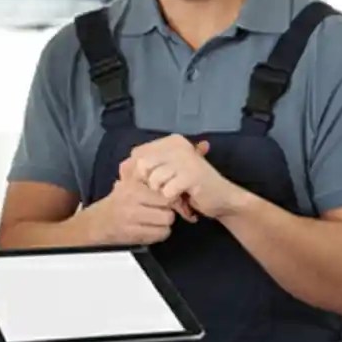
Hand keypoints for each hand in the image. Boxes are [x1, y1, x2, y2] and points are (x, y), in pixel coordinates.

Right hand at [84, 173, 177, 244]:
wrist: (93, 224)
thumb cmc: (115, 204)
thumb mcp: (128, 184)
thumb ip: (147, 181)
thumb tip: (173, 182)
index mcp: (133, 187)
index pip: (165, 193)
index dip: (171, 198)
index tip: (170, 200)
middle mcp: (132, 201)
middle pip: (168, 209)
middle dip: (169, 212)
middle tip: (162, 211)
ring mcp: (132, 219)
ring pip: (166, 223)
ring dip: (164, 224)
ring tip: (156, 220)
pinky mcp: (132, 235)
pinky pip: (158, 235)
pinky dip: (158, 234)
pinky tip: (150, 229)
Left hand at [124, 134, 245, 219]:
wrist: (221, 198)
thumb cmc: (190, 187)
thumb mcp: (166, 174)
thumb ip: (145, 169)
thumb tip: (119, 169)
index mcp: (170, 141)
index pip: (137, 154)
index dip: (135, 173)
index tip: (145, 186)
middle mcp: (177, 145)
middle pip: (143, 166)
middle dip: (148, 185)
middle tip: (162, 193)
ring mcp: (185, 158)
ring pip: (154, 180)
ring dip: (162, 194)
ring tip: (174, 196)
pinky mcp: (192, 174)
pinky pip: (167, 191)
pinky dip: (172, 200)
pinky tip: (183, 200)